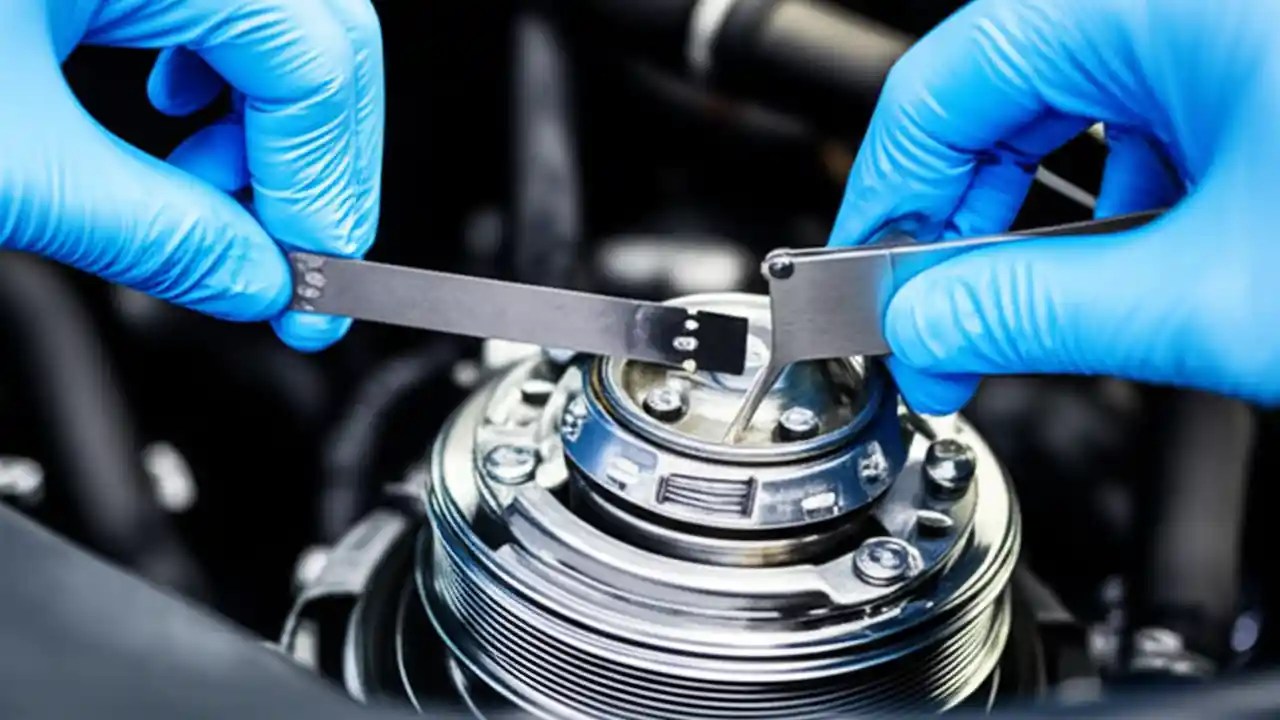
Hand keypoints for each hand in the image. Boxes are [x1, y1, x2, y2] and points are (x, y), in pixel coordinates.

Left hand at [0, 0, 383, 351]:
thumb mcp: (13, 166)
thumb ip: (153, 231)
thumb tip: (256, 284)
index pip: (311, 68)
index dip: (325, 191)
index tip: (312, 285)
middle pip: (324, 35)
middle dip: (323, 164)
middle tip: (303, 259)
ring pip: (283, 22)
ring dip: (273, 125)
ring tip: (218, 201)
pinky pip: (220, 4)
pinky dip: (223, 78)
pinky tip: (184, 125)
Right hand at [829, 0, 1279, 412]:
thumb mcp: (1207, 298)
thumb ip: (1033, 312)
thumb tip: (925, 324)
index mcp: (1153, 5)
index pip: (939, 87)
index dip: (884, 198)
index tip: (864, 281)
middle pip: (999, 97)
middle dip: (956, 222)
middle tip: (934, 318)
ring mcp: (1228, 25)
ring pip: (1072, 108)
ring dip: (1033, 216)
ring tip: (1018, 306)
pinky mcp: (1260, 60)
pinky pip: (1148, 113)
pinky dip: (1113, 195)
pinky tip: (1115, 265)